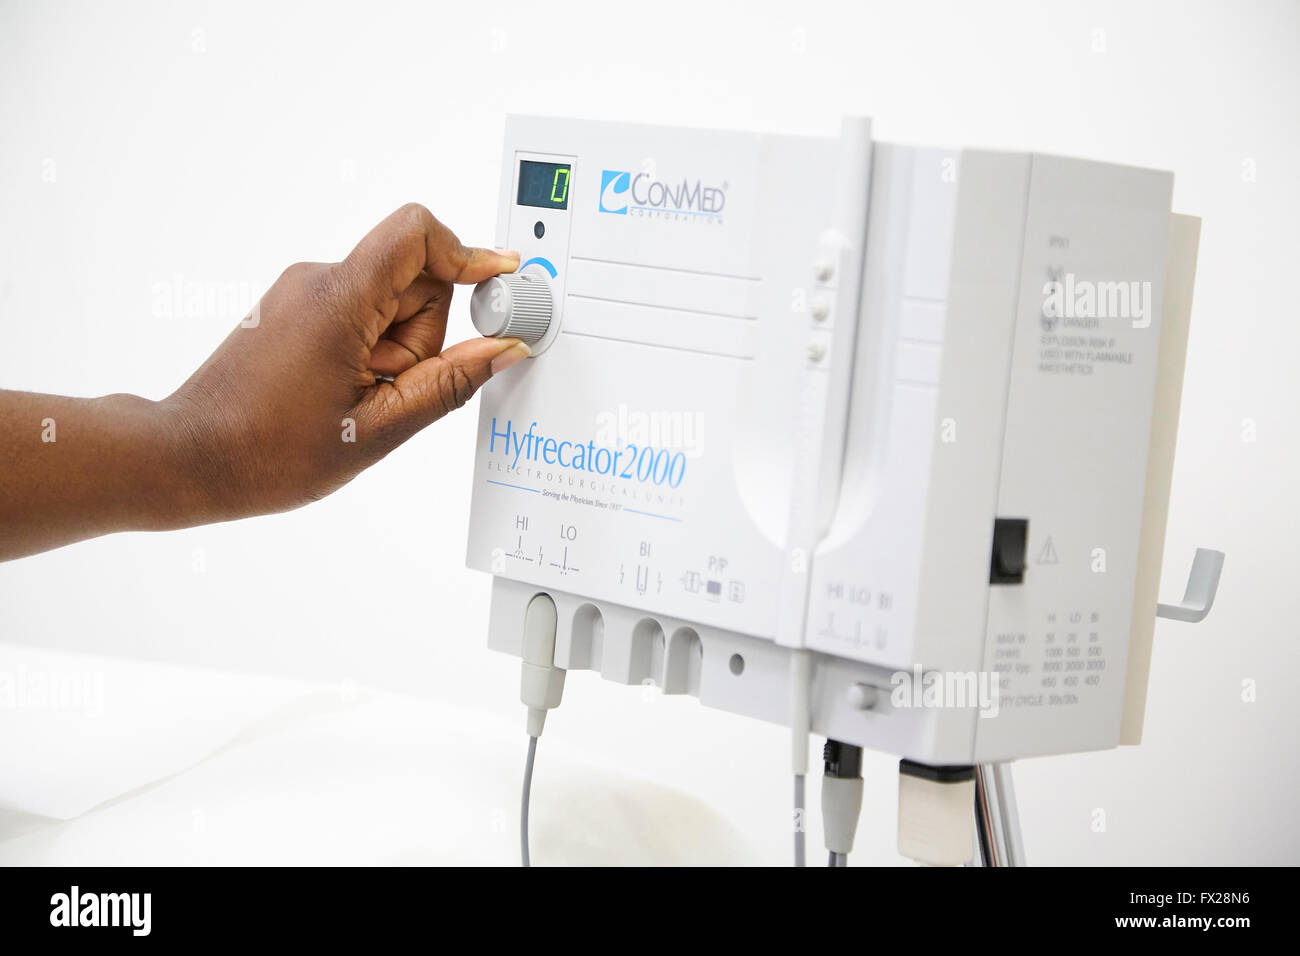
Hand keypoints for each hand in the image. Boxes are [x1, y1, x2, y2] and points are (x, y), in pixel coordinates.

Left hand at [164, 203, 525, 522]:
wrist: (191, 457)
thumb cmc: (267, 451)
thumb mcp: (378, 427)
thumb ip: (450, 383)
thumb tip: (502, 349)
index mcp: (339, 300)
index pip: (418, 233)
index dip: (467, 254)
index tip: (499, 281)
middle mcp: (318, 280)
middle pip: (413, 278)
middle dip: (423, 334)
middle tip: (390, 386)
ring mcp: (303, 293)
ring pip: (389, 301)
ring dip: (396, 348)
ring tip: (359, 396)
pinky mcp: (296, 309)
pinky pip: (362, 313)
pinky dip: (372, 348)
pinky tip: (346, 391)